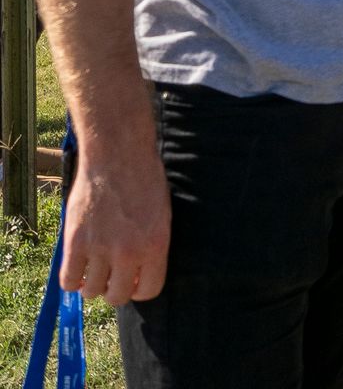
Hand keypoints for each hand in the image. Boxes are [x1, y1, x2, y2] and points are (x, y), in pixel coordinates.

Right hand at [61, 137, 169, 303]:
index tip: (133, 279)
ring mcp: (100, 248)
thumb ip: (151, 247)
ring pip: (91, 292)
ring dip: (92, 283)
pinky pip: (68, 280)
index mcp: (156, 245)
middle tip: (111, 274)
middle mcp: (129, 252)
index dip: (139, 288)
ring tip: (95, 266)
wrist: (118, 156)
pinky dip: (72, 278)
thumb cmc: (144, 181)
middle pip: (117, 296)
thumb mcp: (162, 215)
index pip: (149, 291)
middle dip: (115, 288)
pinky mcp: (75, 242)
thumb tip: (139, 276)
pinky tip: (78, 266)